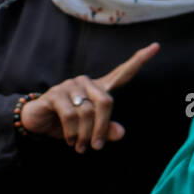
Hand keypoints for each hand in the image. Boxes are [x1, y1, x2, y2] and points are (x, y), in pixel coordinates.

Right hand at [19, 43, 159, 152]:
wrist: (36, 123)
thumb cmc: (67, 124)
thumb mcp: (89, 130)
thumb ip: (106, 130)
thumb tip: (121, 133)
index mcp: (99, 88)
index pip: (123, 72)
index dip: (139, 60)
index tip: (156, 46)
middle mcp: (87, 82)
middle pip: (107, 101)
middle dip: (103, 127)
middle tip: (98, 146)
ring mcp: (71, 86)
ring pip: (88, 111)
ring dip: (85, 134)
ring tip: (81, 147)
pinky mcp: (55, 94)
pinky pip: (71, 115)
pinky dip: (72, 133)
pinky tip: (70, 140)